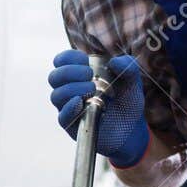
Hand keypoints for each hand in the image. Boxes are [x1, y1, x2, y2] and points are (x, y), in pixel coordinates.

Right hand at [47, 50, 149, 166]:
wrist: (132, 129)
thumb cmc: (127, 101)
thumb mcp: (132, 81)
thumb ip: (128, 67)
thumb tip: (114, 62)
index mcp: (79, 74)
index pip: (62, 61)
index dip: (69, 57)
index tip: (85, 60)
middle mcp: (70, 89)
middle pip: (54, 77)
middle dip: (70, 72)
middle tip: (89, 74)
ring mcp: (69, 108)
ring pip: (57, 95)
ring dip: (72, 88)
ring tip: (93, 90)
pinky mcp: (72, 125)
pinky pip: (62, 116)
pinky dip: (70, 107)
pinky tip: (81, 103)